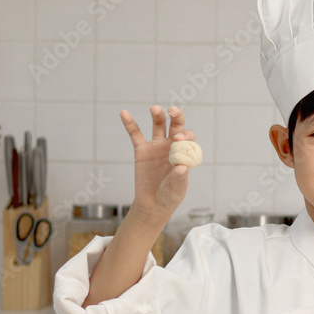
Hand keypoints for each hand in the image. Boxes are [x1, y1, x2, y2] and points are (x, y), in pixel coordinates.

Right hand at [120, 106, 193, 226]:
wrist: (153, 204)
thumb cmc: (170, 196)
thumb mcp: (177, 189)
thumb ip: (180, 178)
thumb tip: (181, 167)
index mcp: (185, 153)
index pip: (188, 139)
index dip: (185, 136)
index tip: (178, 139)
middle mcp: (172, 146)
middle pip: (177, 126)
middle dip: (177, 116)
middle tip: (173, 111)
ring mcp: (157, 147)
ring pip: (159, 126)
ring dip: (158, 116)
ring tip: (155, 109)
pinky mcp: (141, 150)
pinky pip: (135, 135)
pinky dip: (130, 124)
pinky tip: (124, 113)